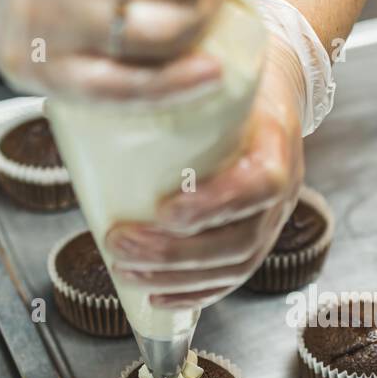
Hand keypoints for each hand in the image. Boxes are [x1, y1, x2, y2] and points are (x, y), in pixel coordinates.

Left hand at [105, 36, 306, 308]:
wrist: (272, 91)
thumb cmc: (231, 84)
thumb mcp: (212, 78)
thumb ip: (172, 94)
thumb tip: (96, 101)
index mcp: (274, 147)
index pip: (257, 185)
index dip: (213, 205)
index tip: (165, 210)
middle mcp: (280, 193)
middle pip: (238, 240)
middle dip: (174, 253)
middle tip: (120, 243)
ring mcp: (271, 221)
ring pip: (232, 266)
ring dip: (176, 278)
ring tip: (127, 271)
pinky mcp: (255, 238)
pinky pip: (229, 278)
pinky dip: (192, 294)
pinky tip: (157, 299)